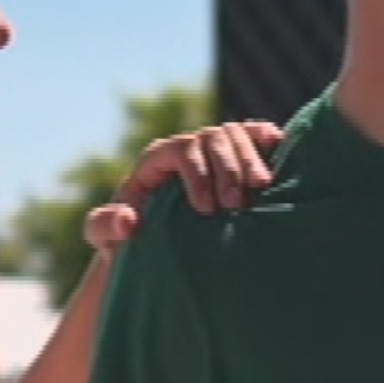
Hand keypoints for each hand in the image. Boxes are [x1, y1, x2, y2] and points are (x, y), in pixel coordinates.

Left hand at [85, 121, 283, 255]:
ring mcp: (211, 154)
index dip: (198, 172)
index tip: (206, 209)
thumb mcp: (103, 237)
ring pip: (235, 134)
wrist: (150, 248)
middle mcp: (185, 150)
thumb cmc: (124, 242)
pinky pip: (251, 136)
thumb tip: (128, 220)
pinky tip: (280, 143)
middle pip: (213, 138)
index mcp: (155, 160)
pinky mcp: (233, 163)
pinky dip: (265, 136)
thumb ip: (104, 226)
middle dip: (229, 168)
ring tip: (262, 187)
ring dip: (251, 157)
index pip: (182, 150)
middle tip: (237, 204)